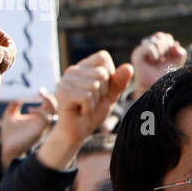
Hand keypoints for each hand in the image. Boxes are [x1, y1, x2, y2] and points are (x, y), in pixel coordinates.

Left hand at [0, 92, 56, 171]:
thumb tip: (18, 93)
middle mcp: (43, 120)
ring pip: (55, 111)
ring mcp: (43, 125)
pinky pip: (47, 119)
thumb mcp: (10, 115)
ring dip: (50, 101)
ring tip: (40, 93)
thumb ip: (14, 104)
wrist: (7, 150)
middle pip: (56, 105)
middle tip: (41, 90)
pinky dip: (41, 111)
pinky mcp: (40, 131)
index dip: (48, 94)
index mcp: (38, 116)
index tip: (39, 88)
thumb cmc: (9, 134)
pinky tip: (29, 109)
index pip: (49, 103)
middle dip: (51, 96)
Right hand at [37, 52, 133, 169]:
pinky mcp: (62, 92)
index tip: (100, 90)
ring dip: (94, 102)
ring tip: (84, 107)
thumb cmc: (93, 113)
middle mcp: (72, 70)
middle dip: (102, 92)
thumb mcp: (110, 96)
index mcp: (83, 67)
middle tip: (91, 102)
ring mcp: (65, 80)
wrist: (76, 133)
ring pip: (95, 85)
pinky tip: (80, 112)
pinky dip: (88, 108)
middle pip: (102, 73)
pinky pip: (87, 96)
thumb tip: (129, 67)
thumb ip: (119, 82)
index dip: (109, 75)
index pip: (103, 57)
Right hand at [130, 32, 187, 90]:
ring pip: (156, 41)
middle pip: (161, 36)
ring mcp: (142, 52)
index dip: (170, 44)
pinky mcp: (137, 56)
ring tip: (156, 62)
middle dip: (166, 46)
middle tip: (163, 59)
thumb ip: (179, 52)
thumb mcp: (177, 64)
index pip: (165, 37)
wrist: (159, 91)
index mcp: (156, 50)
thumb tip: (174, 44)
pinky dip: (154, 54)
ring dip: (161, 51)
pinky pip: (150, 48)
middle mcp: (148, 49)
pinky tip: (151, 62)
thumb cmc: (167, 78)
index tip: (169, 57)